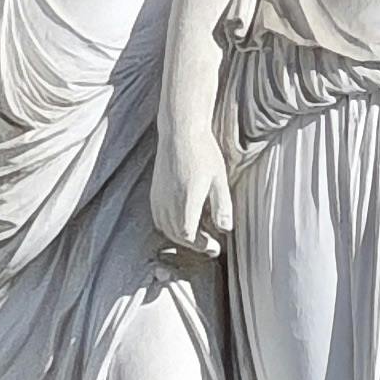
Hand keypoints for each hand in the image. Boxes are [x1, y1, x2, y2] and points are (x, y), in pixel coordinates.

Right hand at [153, 109, 231, 259]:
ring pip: (166, 229)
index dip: (201, 245)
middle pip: (177, 235)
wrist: (180, 132)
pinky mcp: (153, 194)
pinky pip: (159, 219)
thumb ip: (222, 206)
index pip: (188, 235)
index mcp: (186, 200)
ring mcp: (158, 199)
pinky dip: (170, 227)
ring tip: (198, 234)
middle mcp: (168, 202)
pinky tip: (182, 221)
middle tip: (209, 244)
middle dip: (193, 243)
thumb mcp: (219, 179)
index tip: (214, 248)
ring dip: (181, 236)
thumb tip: (226, 230)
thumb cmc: (204, 152)